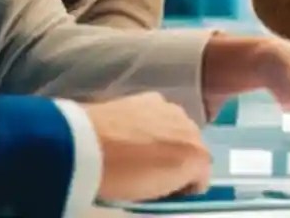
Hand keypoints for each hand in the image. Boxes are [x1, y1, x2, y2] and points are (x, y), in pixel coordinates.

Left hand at [84, 92, 211, 202]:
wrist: (87, 144)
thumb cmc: (123, 176)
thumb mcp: (154, 192)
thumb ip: (176, 182)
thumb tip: (183, 177)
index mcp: (198, 156)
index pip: (202, 174)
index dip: (185, 183)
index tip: (167, 189)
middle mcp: (192, 128)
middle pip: (192, 146)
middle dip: (178, 156)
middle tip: (153, 169)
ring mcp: (172, 109)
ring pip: (176, 127)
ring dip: (166, 136)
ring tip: (139, 149)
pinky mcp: (150, 97)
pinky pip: (159, 113)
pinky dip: (151, 121)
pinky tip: (131, 131)